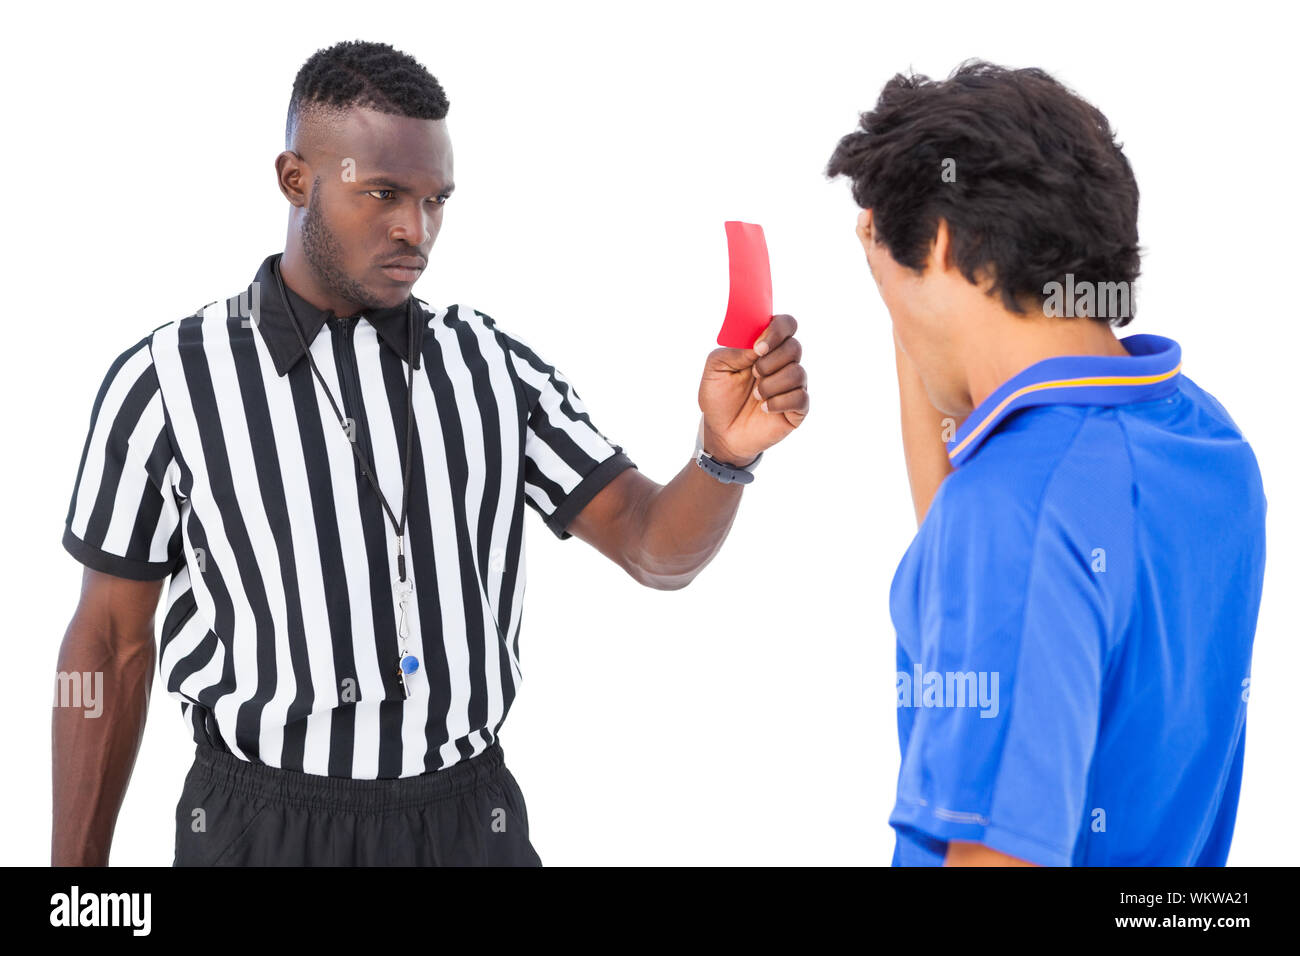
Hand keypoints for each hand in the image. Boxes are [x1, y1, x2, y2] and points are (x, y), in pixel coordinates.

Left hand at [698, 314, 807, 465]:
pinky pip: (800, 397)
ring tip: (755, 396)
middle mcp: (783, 362)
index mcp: (766, 347)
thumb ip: (733, 350)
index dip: (777, 331)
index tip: (758, 348)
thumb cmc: (719, 397)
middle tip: (753, 374)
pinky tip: (764, 409)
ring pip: (797, 372)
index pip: (786, 324)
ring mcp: (792, 385)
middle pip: (795, 347)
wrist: (721, 432)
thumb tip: (758, 346)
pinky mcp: (797, 408)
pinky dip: (778, 403)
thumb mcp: (715, 368)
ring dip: (771, 385)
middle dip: (771, 362)